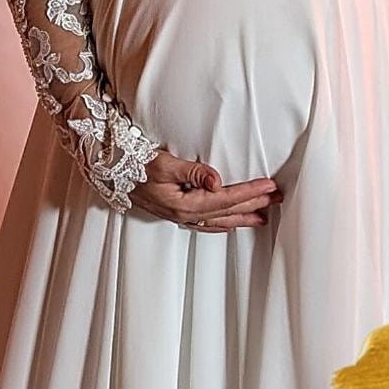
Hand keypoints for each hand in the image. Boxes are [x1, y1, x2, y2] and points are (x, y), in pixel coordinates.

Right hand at [133, 145, 280, 228]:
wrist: (111, 173)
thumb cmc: (135, 166)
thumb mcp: (164, 164)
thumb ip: (193, 172)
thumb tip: (218, 181)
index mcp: (185, 205)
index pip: (226, 199)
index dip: (250, 193)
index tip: (269, 187)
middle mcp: (185, 215)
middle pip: (228, 211)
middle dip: (254, 205)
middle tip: (277, 198)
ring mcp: (181, 217)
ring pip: (220, 220)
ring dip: (243, 217)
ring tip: (263, 216)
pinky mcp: (177, 214)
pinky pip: (208, 223)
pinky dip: (224, 222)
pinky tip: (231, 223)